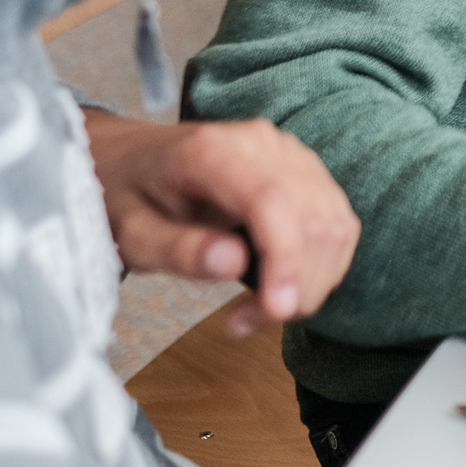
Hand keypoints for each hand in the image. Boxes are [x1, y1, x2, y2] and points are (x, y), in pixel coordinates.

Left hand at [81, 112, 358, 337]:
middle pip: (312, 219)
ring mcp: (293, 154)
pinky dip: (319, 267)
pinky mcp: (309, 173)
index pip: (272, 200)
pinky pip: (337, 226)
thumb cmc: (128, 198)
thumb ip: (178, 249)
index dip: (286, 258)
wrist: (134, 160)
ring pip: (334, 226)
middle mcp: (264, 143)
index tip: (278, 311)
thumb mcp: (131, 233)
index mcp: (212, 151)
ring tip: (257, 309)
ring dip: (310, 282)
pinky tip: (278, 285)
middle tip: (242, 322)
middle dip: (295, 285)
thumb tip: (233, 264)